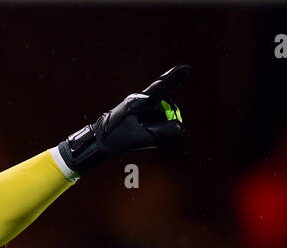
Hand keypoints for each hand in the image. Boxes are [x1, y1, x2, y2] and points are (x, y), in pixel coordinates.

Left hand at [56, 65, 188, 177]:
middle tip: (147, 131)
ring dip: (156, 125)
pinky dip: (153, 126)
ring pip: (161, 113)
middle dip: (163, 120)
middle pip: (165, 107)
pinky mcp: (142, 108)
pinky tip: (141, 131)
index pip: (160, 88)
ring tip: (138, 132)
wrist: (100, 139)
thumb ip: (162, 133)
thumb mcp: (139, 138)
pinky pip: (156, 118)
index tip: (186, 69)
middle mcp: (141, 98)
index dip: (174, 79)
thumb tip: (180, 127)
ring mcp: (142, 102)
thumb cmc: (116, 137)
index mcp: (138, 101)